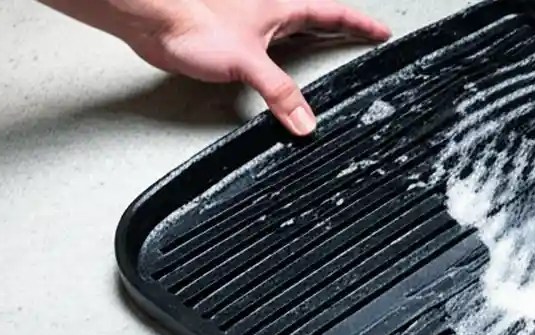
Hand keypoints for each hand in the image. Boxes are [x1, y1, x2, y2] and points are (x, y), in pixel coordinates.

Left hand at [39, 0, 390, 134]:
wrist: (153, 21)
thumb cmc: (194, 23)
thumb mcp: (249, 62)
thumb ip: (280, 93)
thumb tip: (306, 124)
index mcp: (281, 9)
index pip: (332, 13)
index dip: (359, 24)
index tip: (382, 33)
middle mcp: (269, 16)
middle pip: (317, 21)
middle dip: (342, 30)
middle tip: (365, 40)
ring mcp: (252, 29)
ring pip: (293, 34)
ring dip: (313, 42)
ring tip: (333, 53)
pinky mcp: (233, 45)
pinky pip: (271, 54)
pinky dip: (284, 64)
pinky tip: (283, 74)